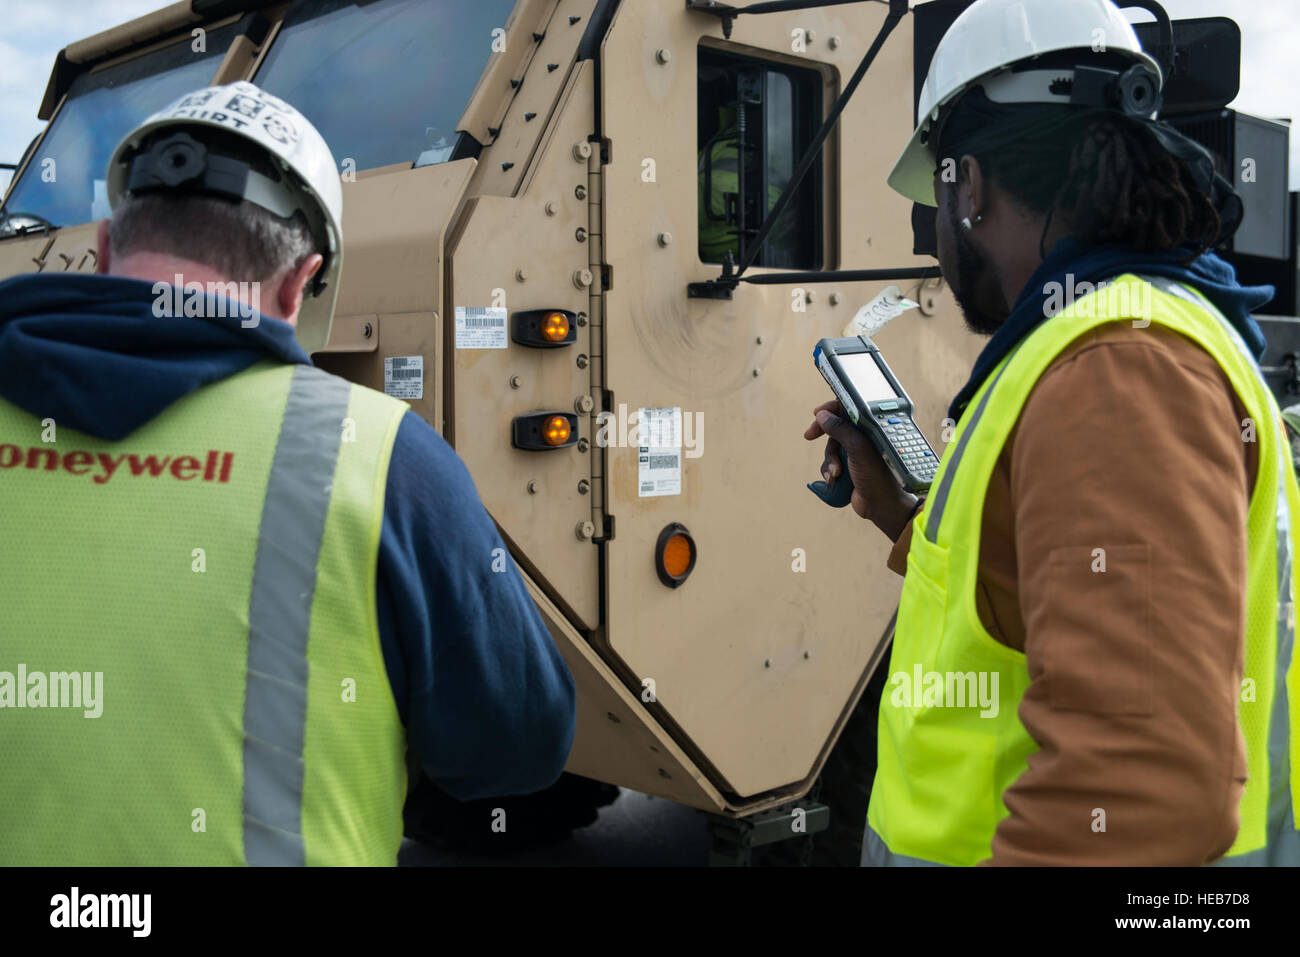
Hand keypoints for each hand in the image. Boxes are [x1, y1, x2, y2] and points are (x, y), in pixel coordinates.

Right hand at [803, 400, 921, 539]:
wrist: (882, 506)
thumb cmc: (879, 476)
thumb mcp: (858, 448)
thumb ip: (840, 429)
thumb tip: (822, 414)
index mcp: (870, 429)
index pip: (849, 409)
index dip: (831, 409)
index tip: (817, 413)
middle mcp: (863, 439)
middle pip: (835, 428)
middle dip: (823, 435)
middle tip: (809, 435)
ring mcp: (855, 455)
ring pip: (830, 448)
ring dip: (829, 461)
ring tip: (836, 473)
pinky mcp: (848, 469)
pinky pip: (830, 464)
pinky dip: (828, 471)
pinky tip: (834, 480)